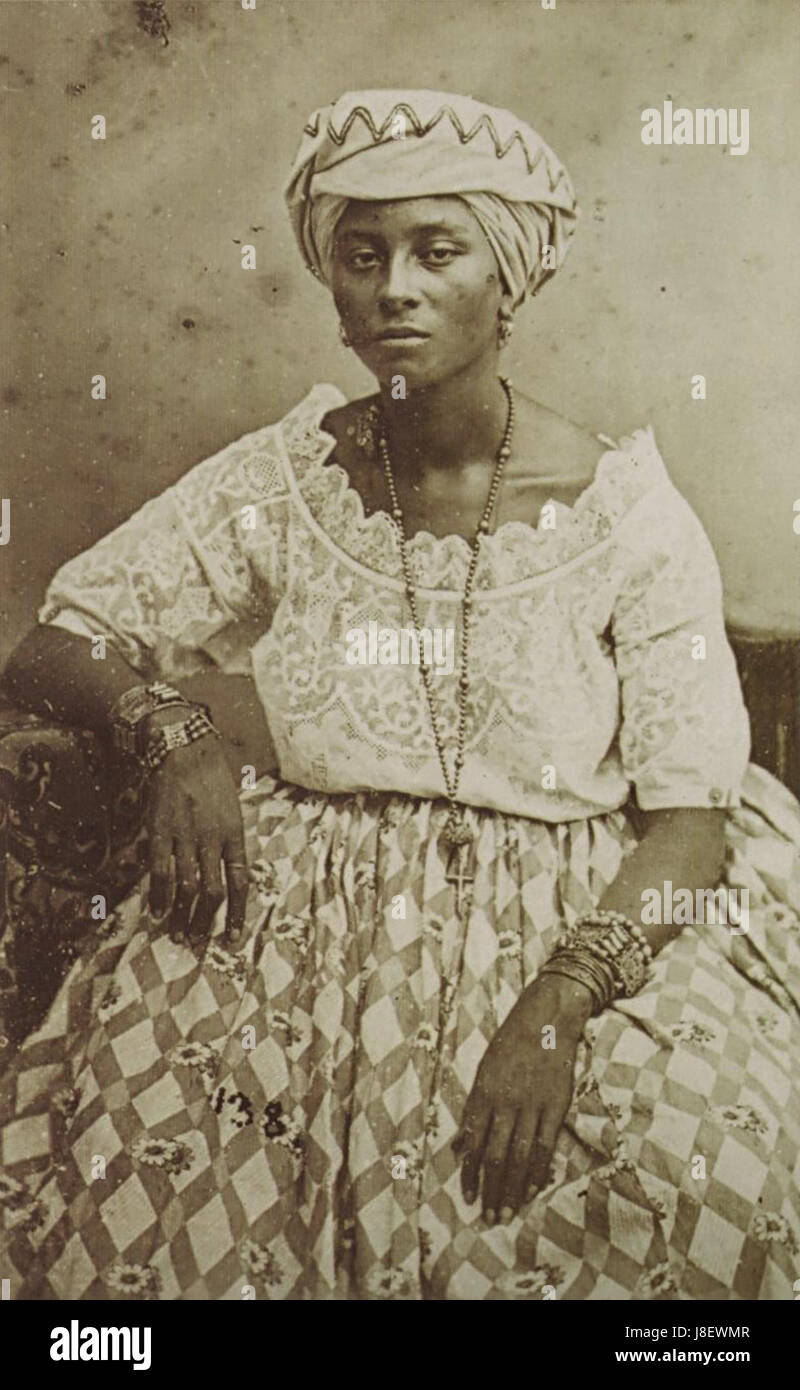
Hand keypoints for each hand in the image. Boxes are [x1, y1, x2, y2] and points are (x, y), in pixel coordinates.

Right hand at [145, 717, 248, 944]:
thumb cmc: (211, 779)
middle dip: (205, 922)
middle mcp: (213, 838)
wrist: (184, 747)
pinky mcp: (160, 829)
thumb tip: (227, 875)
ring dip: (182, 915)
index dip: (236, 914)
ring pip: (187, 886)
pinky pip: (160, 869)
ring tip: (176, 933)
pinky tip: (157, 911)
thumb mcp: (232, 809)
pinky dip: (159, 894)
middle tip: (197, 941)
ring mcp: (186, 835)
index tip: (231, 939)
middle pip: (212, 892)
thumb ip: (229, 842)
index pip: (239, 883)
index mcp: (235, 834)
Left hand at [452, 974, 592, 1223]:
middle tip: (490, 1217)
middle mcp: (506, 1103)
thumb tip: (459, 1147)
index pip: (473, 1144)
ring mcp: (533, 1105)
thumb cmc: (510, 1044)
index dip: (470, 1174)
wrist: (546, 1019)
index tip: (468, 1198)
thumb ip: (473, 1110)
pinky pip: (546, 1145)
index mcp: (483, 1093)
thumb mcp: (483, 1071)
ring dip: (513, 1188)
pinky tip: (533, 1189)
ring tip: (508, 1212)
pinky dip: (539, 1170)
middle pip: (496, 1157)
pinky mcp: (556, 1106)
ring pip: (520, 1156)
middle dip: (491, 1190)